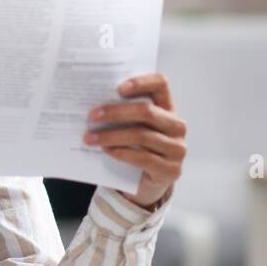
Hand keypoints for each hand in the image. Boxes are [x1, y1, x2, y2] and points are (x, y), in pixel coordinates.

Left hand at [84, 72, 186, 209]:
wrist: (145, 183)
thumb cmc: (134, 147)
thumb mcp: (131, 127)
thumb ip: (122, 114)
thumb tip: (93, 105)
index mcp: (167, 108)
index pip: (161, 84)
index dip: (141, 82)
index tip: (118, 88)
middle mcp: (176, 126)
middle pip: (147, 111)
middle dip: (116, 112)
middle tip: (92, 116)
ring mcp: (176, 149)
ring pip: (142, 135)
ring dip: (111, 136)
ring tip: (89, 138)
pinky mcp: (170, 170)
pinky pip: (143, 157)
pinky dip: (121, 152)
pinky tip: (106, 150)